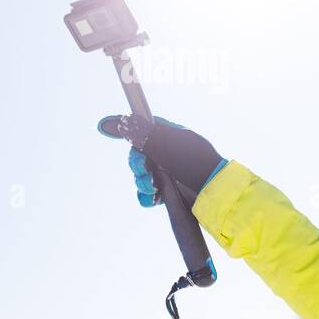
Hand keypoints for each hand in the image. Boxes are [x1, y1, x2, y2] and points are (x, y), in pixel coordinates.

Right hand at [97, 115, 226, 205]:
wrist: (215, 192)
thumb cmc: (195, 163)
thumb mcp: (166, 145)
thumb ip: (140, 134)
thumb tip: (115, 121)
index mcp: (171, 136)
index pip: (142, 128)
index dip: (125, 128)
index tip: (104, 127)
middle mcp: (169, 153)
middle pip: (138, 154)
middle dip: (137, 164)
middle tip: (144, 170)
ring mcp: (170, 172)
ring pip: (142, 175)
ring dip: (142, 182)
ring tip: (153, 187)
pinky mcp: (170, 191)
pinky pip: (149, 193)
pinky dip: (148, 196)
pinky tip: (155, 197)